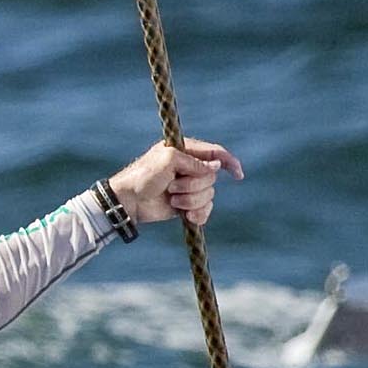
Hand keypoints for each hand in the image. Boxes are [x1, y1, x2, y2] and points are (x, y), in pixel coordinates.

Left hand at [108, 137, 242, 228]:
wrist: (130, 201)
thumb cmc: (144, 176)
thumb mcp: (168, 160)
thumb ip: (194, 162)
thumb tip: (217, 167)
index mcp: (187, 151)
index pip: (216, 153)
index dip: (229, 162)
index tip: (238, 175)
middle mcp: (191, 168)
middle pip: (212, 178)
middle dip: (193, 186)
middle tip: (172, 186)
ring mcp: (190, 187)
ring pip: (209, 196)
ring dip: (190, 200)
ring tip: (172, 199)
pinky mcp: (188, 204)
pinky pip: (205, 210)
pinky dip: (197, 214)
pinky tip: (186, 216)